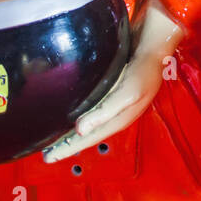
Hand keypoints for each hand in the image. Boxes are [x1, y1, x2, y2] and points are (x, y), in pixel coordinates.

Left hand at [44, 0, 182, 162]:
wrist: (154, 43)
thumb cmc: (144, 69)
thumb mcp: (129, 93)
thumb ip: (105, 112)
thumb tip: (80, 130)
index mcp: (120, 117)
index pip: (90, 138)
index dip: (70, 148)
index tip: (49, 157)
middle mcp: (115, 112)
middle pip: (88, 132)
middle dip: (68, 144)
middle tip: (46, 153)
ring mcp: (112, 100)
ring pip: (88, 121)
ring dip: (71, 131)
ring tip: (55, 137)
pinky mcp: (110, 87)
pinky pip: (89, 106)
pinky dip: (78, 113)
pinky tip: (69, 110)